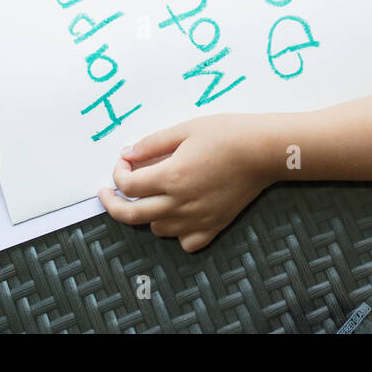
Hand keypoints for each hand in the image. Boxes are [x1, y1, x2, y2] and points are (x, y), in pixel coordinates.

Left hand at [98, 113, 276, 251]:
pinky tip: (178, 216)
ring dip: (146, 214)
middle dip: (112, 203)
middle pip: (132, 215)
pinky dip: (177, 233)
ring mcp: (197, 219)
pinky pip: (186, 242)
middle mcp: (180, 203)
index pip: (128, 185)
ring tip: (151, 196)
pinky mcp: (215, 225)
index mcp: (171, 177)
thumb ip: (152, 144)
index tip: (124, 161)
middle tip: (107, 193)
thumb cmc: (228, 134)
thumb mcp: (185, 129)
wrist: (264, 151)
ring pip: (157, 229)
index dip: (118, 172)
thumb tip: (128, 153)